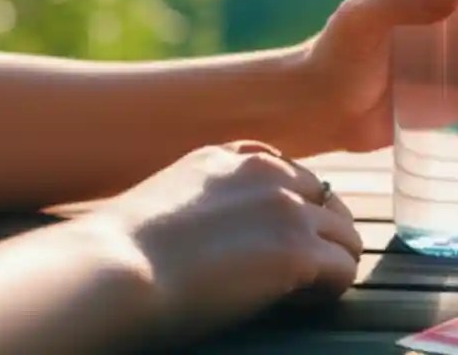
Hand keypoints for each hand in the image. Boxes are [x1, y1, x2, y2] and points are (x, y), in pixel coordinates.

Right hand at [84, 141, 360, 336]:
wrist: (112, 269)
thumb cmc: (118, 252)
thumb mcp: (163, 201)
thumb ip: (202, 203)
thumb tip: (215, 234)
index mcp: (227, 156)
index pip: (284, 171)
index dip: (288, 207)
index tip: (276, 237)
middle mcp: (265, 171)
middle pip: (324, 198)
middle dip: (319, 230)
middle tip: (302, 268)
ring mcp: (287, 208)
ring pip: (345, 233)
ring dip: (331, 259)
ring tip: (306, 290)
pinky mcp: (298, 251)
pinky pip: (344, 269)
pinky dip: (331, 288)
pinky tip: (305, 302)